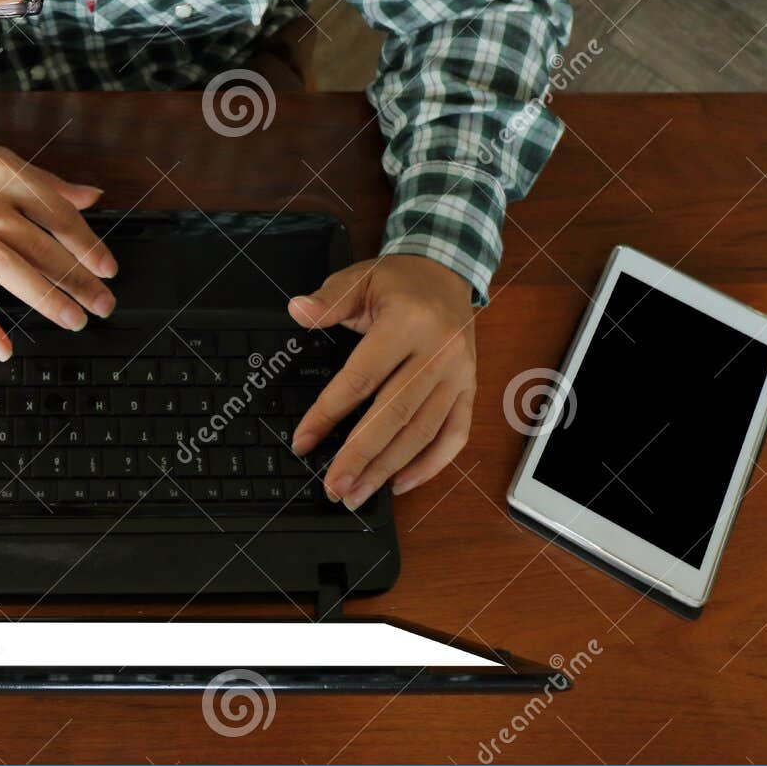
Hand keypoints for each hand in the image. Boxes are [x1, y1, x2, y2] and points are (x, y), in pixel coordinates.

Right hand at [0, 134, 116, 360]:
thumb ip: (45, 182)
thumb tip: (91, 195)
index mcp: (3, 176)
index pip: (56, 213)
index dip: (87, 243)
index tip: (107, 267)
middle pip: (41, 246)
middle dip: (78, 278)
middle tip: (103, 303)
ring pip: (10, 270)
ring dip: (46, 298)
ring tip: (75, 319)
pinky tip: (4, 347)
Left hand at [288, 254, 475, 509]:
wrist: (448, 272)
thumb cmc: (399, 281)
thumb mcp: (360, 278)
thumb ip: (328, 299)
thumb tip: (297, 311)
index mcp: (407, 323)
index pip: (361, 378)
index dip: (328, 413)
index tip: (303, 440)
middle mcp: (438, 353)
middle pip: (395, 414)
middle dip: (361, 457)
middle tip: (334, 487)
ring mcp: (458, 376)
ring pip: (423, 432)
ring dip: (389, 469)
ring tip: (358, 493)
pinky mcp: (469, 390)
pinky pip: (455, 435)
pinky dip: (431, 465)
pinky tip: (401, 483)